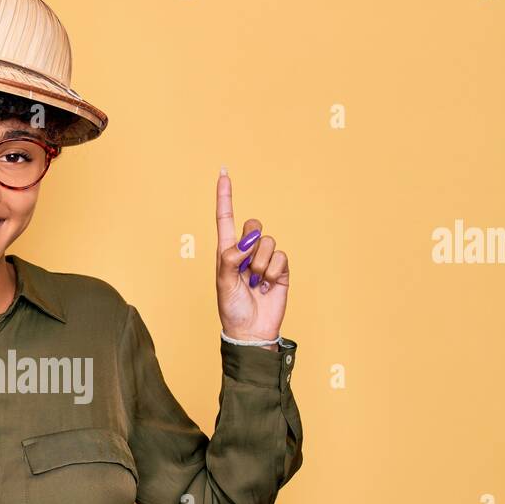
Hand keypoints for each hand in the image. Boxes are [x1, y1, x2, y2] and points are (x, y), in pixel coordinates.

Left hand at [214, 168, 289, 345]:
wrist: (251, 331)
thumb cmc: (232, 309)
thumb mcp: (223, 283)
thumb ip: (230, 259)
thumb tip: (245, 242)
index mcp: (226, 252)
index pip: (225, 218)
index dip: (225, 196)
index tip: (224, 172)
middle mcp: (246, 252)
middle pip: (253, 225)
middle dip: (251, 241)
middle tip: (246, 265)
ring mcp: (264, 260)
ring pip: (268, 242)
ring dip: (260, 264)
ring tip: (255, 283)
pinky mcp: (280, 270)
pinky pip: (281, 257)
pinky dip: (273, 272)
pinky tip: (267, 286)